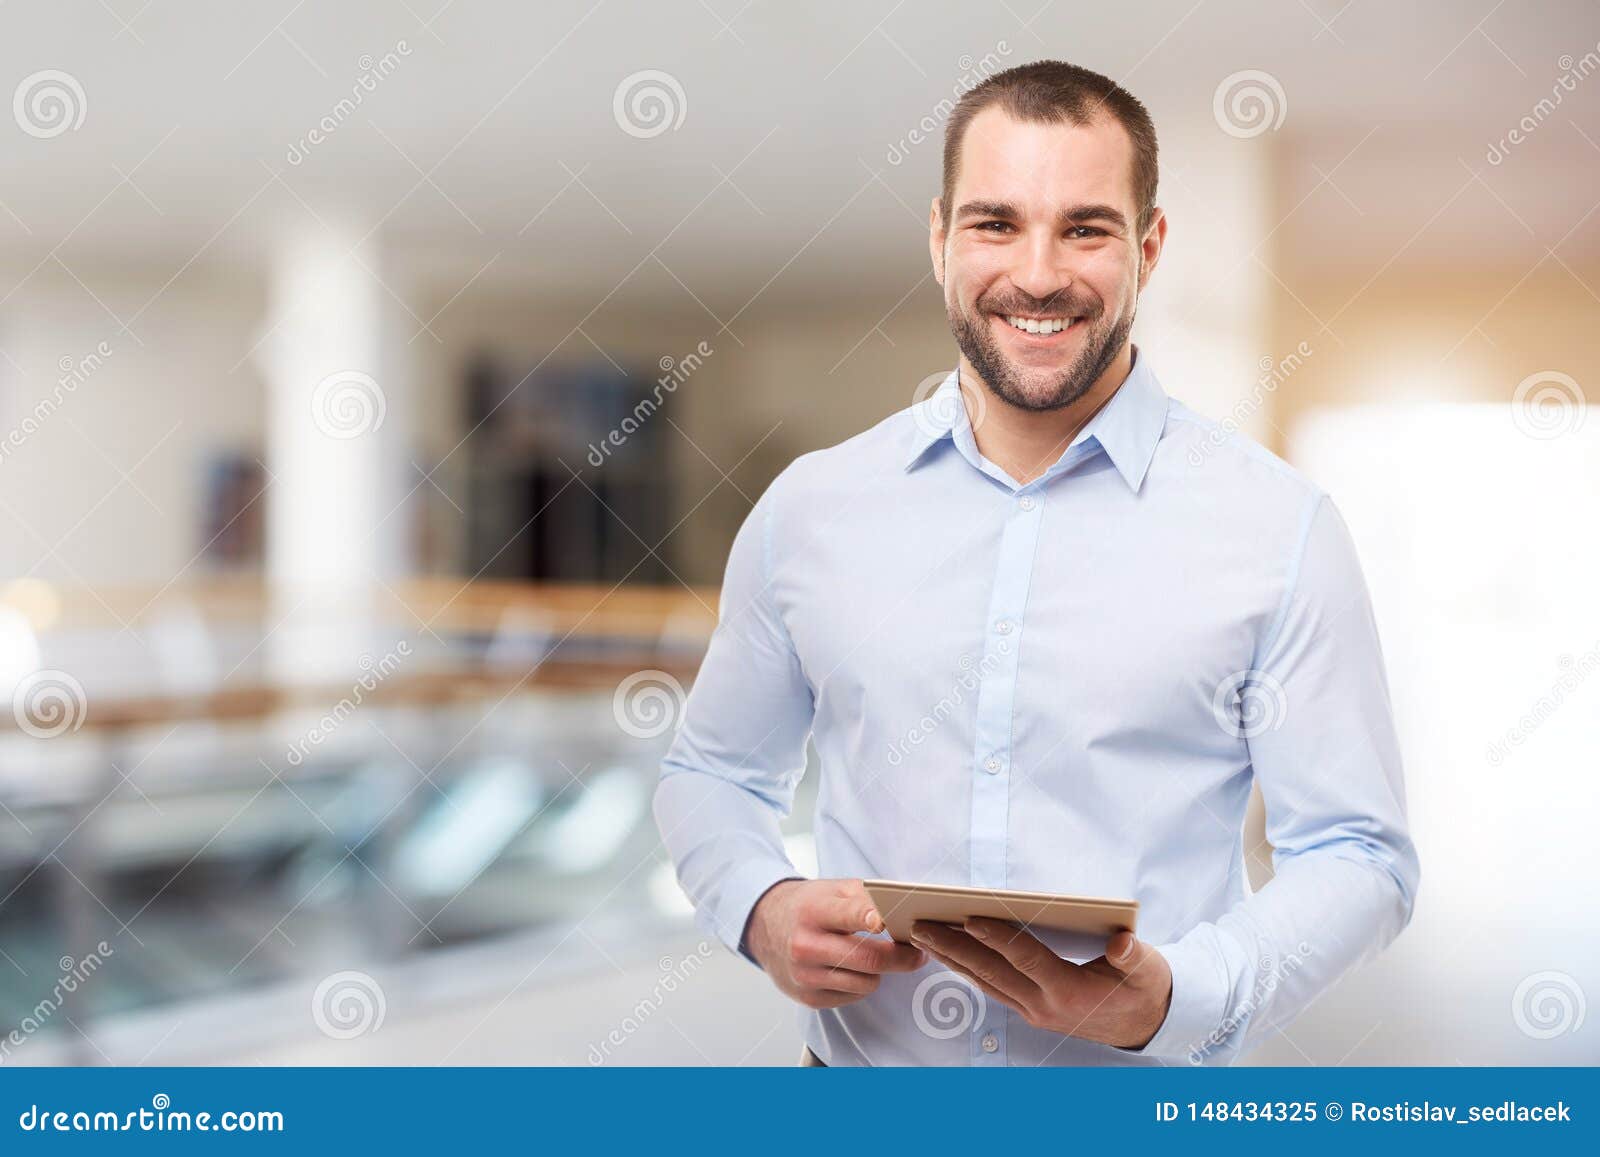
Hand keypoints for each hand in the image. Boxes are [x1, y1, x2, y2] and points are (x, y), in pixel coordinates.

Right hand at [745, 878, 926, 1008]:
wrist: (766, 928)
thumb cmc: (808, 906)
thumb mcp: (831, 890)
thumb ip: (866, 897)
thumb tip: (903, 909)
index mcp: (813, 911)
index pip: (849, 915)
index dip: (874, 919)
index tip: (891, 922)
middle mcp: (806, 945)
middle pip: (869, 959)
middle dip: (902, 957)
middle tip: (917, 952)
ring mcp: (806, 975)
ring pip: (867, 983)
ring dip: (878, 971)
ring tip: (873, 956)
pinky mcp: (808, 998)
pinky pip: (854, 996)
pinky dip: (860, 983)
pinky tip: (850, 968)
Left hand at [910, 918, 1171, 1048]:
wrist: (1144, 1025)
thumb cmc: (1144, 989)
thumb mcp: (1147, 971)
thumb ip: (1133, 957)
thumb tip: (1121, 942)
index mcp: (1070, 993)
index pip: (1026, 960)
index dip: (998, 938)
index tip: (969, 918)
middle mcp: (1044, 1005)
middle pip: (992, 972)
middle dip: (955, 948)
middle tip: (922, 924)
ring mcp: (1033, 1011)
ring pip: (984, 982)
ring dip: (951, 958)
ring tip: (922, 934)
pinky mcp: (1028, 1009)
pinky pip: (990, 986)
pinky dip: (966, 968)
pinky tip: (947, 951)